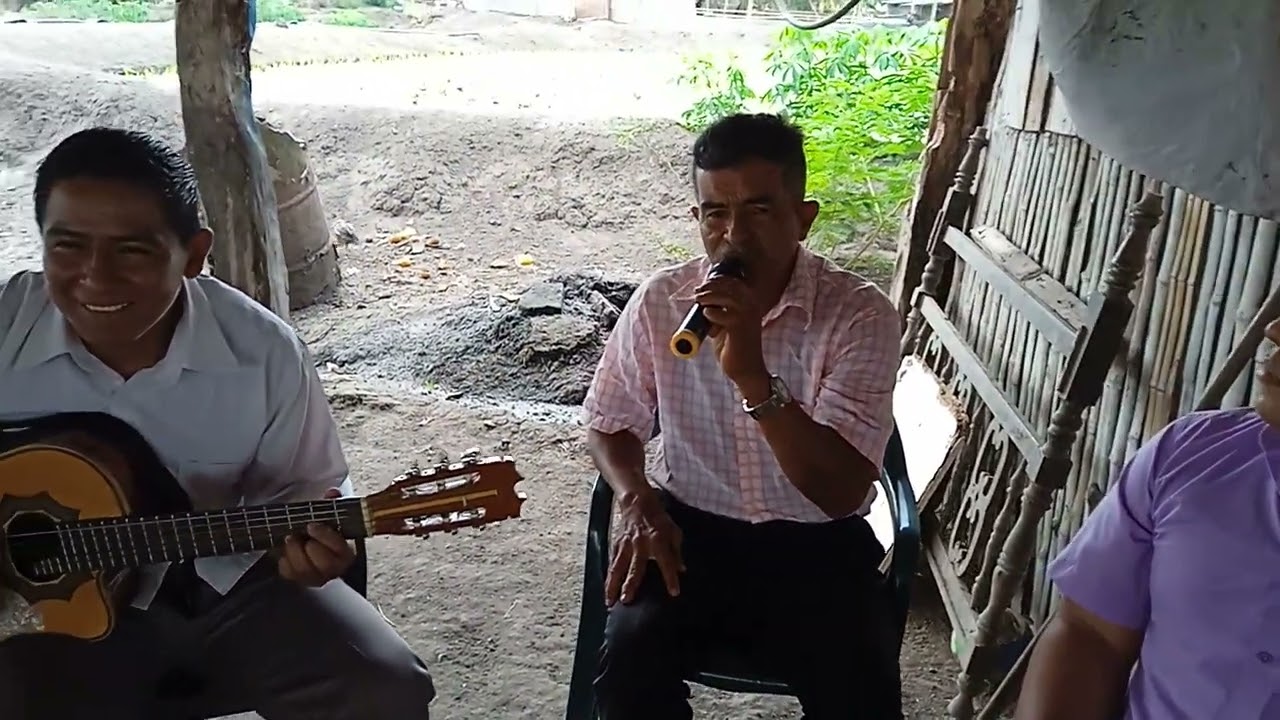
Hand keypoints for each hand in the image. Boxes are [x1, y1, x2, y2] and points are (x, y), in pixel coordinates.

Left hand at [277, 488, 355, 586]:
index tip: (311, 525)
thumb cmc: (324, 529)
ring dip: (293, 552)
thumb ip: (333, 504)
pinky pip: (289, 573)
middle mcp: (334, 569)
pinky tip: (285, 550)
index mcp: (346, 552)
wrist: (314, 544)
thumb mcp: (331, 514)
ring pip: (304, 571)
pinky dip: (284, 561)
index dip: (325, 536)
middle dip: (307, 548)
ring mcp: (316, 577)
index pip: (339, 548)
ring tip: (289, 539)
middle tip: (296, 535)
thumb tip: (332, 493)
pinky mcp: (299, 580)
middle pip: (324, 565)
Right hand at [605, 491, 683, 605]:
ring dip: (613, 585)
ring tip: (610, 601)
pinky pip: (612, 562)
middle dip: (630, 584)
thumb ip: (677, 551)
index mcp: (658, 540)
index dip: (670, 578)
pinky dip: (609, 576)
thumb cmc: (658, 518)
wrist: (637, 502)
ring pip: (618, 567)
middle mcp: (640, 544)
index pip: (666, 562)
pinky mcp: (616, 544)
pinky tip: (607, 589)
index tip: (673, 593)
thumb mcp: (674, 531)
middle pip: (635, 567)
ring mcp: (626, 545)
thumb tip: (681, 569)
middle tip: (627, 600)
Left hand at [694, 275, 767, 384]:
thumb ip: (719, 312)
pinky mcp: (740, 327)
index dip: (717, 281)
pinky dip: (711, 314)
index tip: (703, 285)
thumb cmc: (735, 347)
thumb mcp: (726, 325)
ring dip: (709, 296)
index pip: (734, 283)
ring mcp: (747, 316)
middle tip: (697, 292)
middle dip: (710, 286)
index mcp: (751, 304)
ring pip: (726, 296)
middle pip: (729, 286)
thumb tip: (703, 300)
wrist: (746, 370)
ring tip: (699, 300)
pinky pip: (722, 314)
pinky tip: (708, 320)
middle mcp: (752, 307)